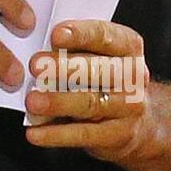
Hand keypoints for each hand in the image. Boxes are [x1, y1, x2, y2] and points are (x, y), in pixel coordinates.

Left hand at [24, 19, 155, 161]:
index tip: (55, 35)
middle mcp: (134, 76)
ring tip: (32, 101)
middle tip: (35, 66)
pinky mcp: (119, 135)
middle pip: (98, 70)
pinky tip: (35, 133)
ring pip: (90, 103)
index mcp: (128, 47)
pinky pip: (84, 134)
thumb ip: (73, 49)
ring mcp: (130, 107)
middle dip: (64, 67)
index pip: (106, 36)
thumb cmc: (104, 79)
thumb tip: (39, 53)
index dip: (81, 35)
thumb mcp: (97, 56)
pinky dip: (56, 134)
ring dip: (57, 102)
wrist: (138, 122)